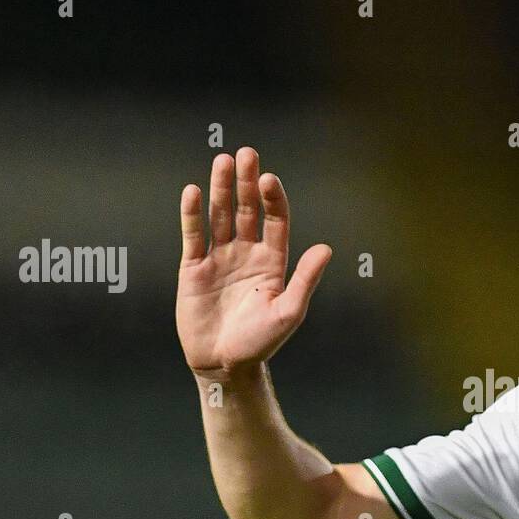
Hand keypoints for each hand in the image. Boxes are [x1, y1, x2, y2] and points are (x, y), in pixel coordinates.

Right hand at [176, 147, 333, 380]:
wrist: (224, 364)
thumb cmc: (260, 343)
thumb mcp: (289, 312)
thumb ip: (305, 280)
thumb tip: (326, 249)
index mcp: (273, 262)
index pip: (275, 221)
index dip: (273, 200)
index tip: (269, 179)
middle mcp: (247, 254)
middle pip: (248, 210)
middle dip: (248, 183)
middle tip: (247, 154)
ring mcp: (220, 258)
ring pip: (220, 215)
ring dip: (221, 189)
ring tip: (222, 161)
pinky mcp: (194, 268)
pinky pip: (193, 235)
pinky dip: (193, 213)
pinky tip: (192, 191)